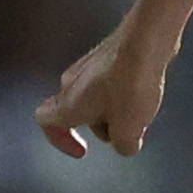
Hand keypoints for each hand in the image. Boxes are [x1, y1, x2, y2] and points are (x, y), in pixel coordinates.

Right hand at [38, 25, 168, 157]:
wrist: (146, 43)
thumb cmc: (131, 83)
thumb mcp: (129, 131)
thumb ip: (122, 145)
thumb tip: (125, 145)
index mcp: (67, 103)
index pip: (46, 122)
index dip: (60, 140)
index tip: (80, 150)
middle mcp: (71, 82)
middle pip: (76, 113)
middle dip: (100, 126)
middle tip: (125, 129)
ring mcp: (86, 66)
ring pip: (94, 98)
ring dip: (113, 109)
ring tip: (140, 109)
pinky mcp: (105, 55)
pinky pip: (108, 82)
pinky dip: (121, 93)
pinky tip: (143, 93)